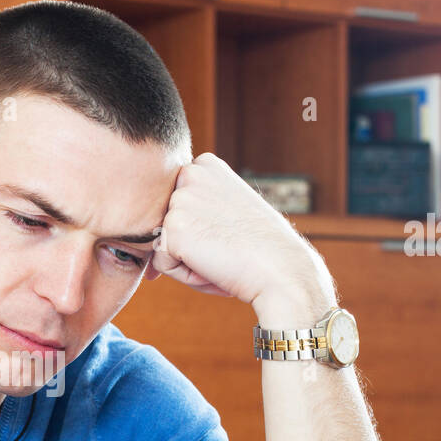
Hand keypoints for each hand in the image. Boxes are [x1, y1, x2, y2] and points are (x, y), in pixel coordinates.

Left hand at [145, 153, 333, 312]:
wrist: (282, 269)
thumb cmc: (260, 247)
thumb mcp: (227, 209)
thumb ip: (197, 205)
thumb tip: (158, 226)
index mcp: (204, 165)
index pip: (177, 206)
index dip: (199, 228)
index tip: (227, 231)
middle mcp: (189, 174)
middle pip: (166, 224)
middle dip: (190, 245)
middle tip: (227, 246)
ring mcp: (179, 201)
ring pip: (163, 245)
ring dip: (188, 260)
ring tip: (222, 255)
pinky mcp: (173, 229)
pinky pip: (162, 264)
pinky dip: (185, 275)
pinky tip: (214, 265)